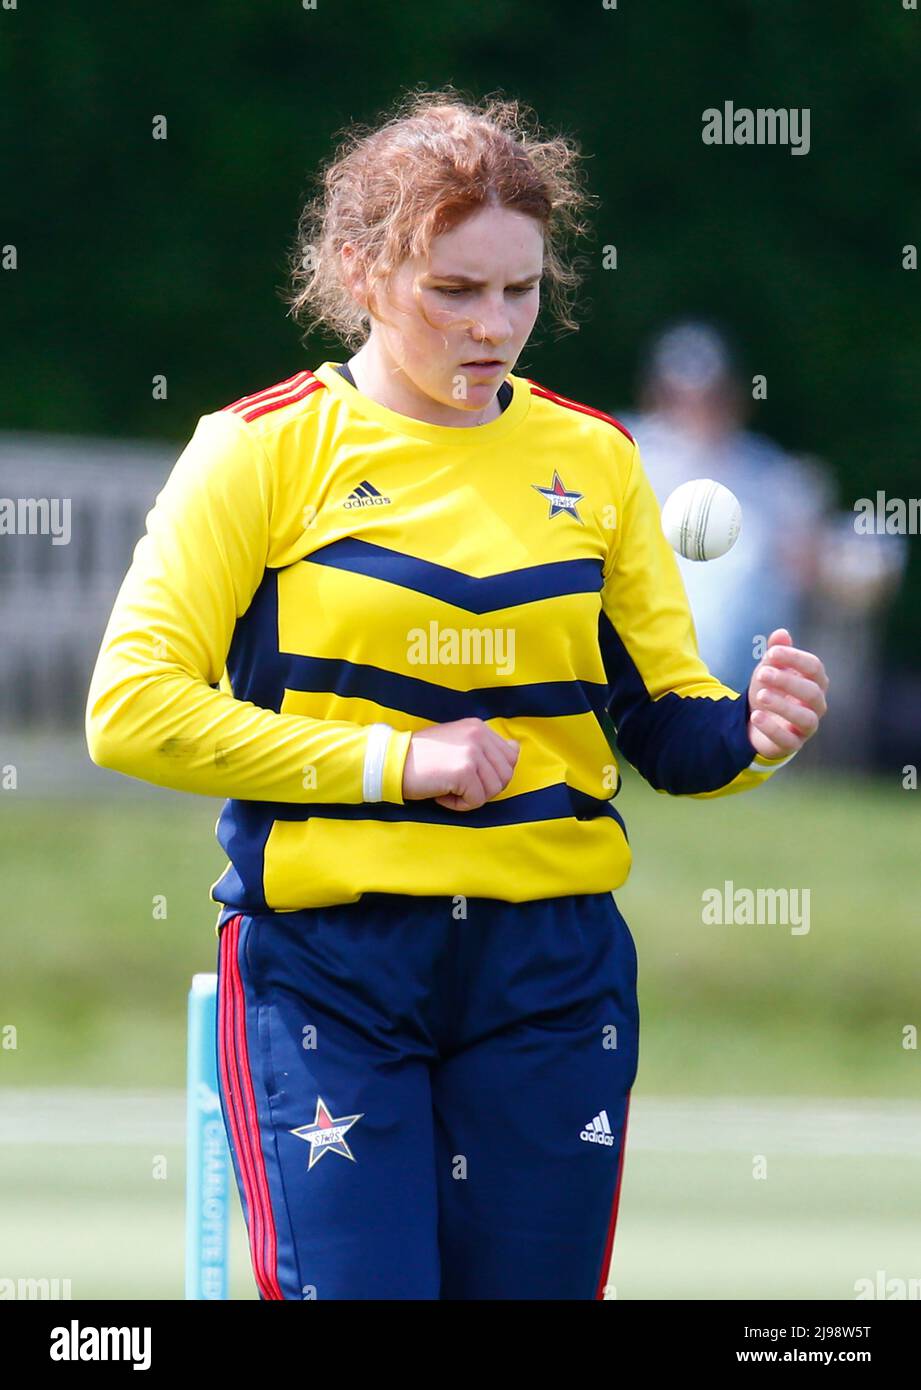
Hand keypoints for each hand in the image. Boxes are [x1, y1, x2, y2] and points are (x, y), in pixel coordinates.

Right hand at [401, 717, 519, 810]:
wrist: (392, 762)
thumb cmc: (422, 758)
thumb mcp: (458, 743)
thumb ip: (487, 747)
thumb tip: (516, 749)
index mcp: (479, 727)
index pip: (510, 758)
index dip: (492, 775)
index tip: (467, 776)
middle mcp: (479, 735)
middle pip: (505, 776)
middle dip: (484, 789)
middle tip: (458, 786)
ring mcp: (472, 752)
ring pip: (493, 790)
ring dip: (471, 798)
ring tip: (448, 789)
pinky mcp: (464, 770)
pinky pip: (477, 801)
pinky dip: (459, 805)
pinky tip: (441, 795)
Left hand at [747, 628, 828, 758]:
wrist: (758, 721)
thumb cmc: (771, 690)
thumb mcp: (770, 669)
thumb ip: (776, 653)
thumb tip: (781, 633)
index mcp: (815, 682)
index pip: (814, 667)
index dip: (795, 658)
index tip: (771, 653)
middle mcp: (817, 704)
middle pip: (811, 691)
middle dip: (787, 681)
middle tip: (761, 673)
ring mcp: (807, 726)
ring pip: (805, 718)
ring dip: (782, 705)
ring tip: (760, 695)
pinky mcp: (793, 744)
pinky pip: (788, 740)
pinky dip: (771, 727)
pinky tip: (756, 716)